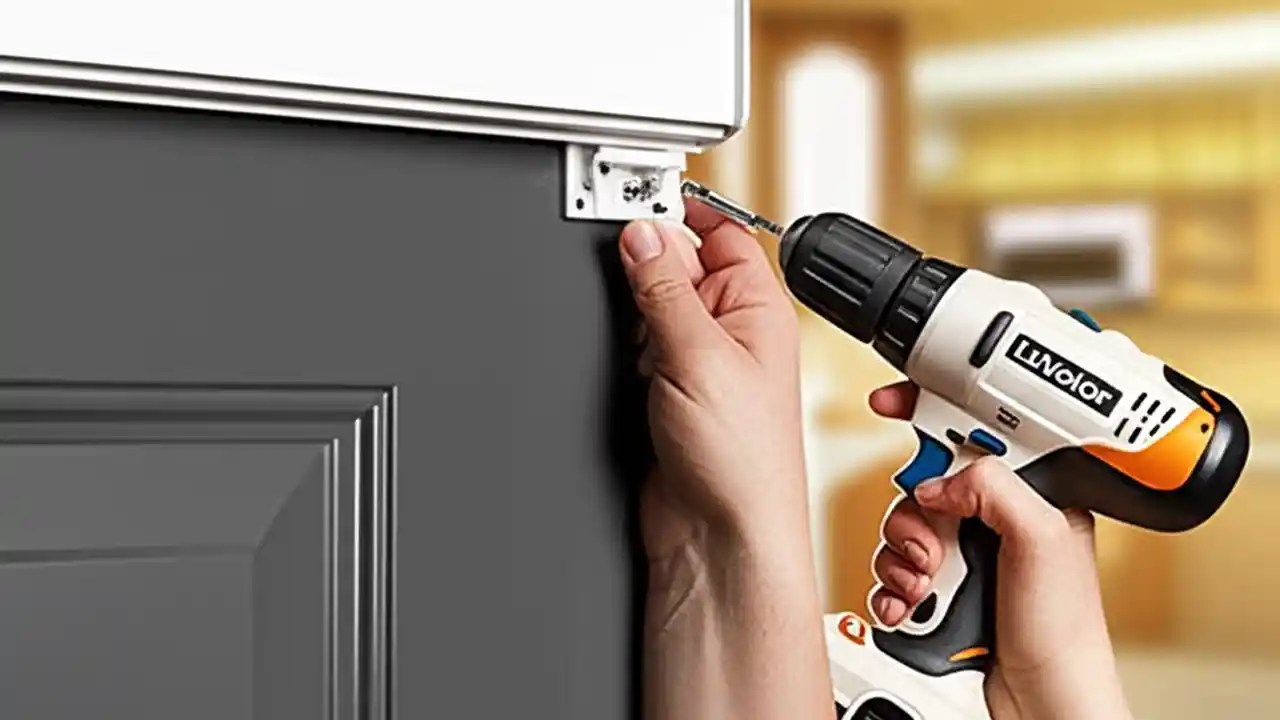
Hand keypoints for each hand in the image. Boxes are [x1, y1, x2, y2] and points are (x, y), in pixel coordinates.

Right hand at [618, 202, 806, 562]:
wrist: (717, 538)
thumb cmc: (745, 464)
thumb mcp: (699, 357)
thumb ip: (664, 289)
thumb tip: (642, 234)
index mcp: (758, 308)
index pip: (718, 233)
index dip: (679, 215)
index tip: (636, 203)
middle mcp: (729, 332)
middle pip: (676, 266)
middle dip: (646, 270)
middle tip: (628, 283)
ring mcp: (694, 363)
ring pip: (649, 308)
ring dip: (632, 315)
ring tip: (638, 344)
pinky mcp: (662, 393)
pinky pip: (633, 349)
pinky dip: (620, 349)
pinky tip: (624, 366)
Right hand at [867, 382, 1132, 719]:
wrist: (1041, 699)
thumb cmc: (1065, 630)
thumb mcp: (1044, 537)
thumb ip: (993, 486)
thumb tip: (939, 479)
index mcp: (1027, 494)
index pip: (974, 432)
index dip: (927, 410)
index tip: (889, 402)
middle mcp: (992, 521)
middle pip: (920, 485)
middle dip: (911, 517)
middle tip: (930, 549)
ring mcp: (964, 558)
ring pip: (900, 531)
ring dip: (900, 561)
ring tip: (925, 588)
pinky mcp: (939, 592)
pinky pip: (891, 573)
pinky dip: (891, 591)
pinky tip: (909, 608)